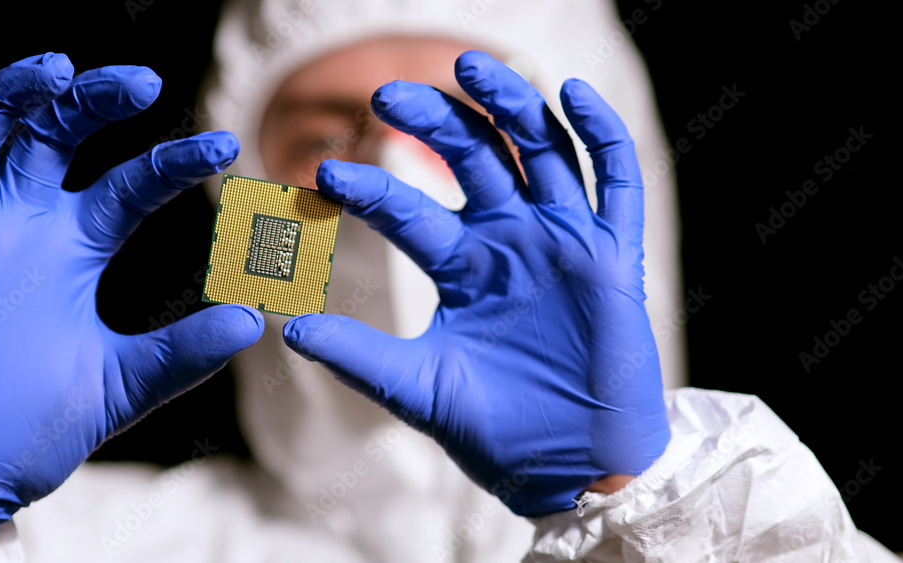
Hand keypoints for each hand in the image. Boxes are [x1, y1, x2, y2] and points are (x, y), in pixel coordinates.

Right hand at [0, 54, 262, 546]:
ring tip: (59, 70)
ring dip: (14, 94)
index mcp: (73, 246)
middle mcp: (22, 224)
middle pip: (55, 134)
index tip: (225, 147)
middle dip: (95, 100)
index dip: (174, 160)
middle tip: (145, 83)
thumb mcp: (120, 383)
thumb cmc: (35, 428)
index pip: (130, 184)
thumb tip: (257, 321)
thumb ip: (183, 353)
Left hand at [283, 51, 669, 516]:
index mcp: (464, 267)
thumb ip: (359, 355)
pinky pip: (616, 182)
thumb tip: (286, 327)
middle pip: (474, 158)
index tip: (323, 175)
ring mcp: (563, 242)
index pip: (410, 209)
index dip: (371, 188)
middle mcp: (511, 242)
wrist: (574, 472)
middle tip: (387, 93)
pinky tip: (573, 92)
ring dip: (511, 105)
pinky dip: (600, 134)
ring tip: (470, 64)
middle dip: (435, 121)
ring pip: (541, 151)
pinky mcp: (614, 257)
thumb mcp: (418, 388)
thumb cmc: (498, 433)